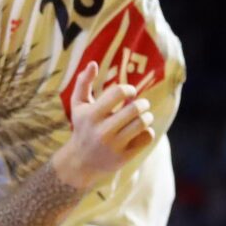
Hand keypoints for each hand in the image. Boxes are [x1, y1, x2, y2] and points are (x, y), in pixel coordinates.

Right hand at [53, 63, 157, 189]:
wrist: (80, 161)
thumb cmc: (82, 126)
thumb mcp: (78, 105)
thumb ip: (83, 82)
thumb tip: (93, 63)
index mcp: (91, 115)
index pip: (119, 92)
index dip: (129, 89)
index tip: (130, 93)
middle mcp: (102, 131)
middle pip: (134, 108)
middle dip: (143, 103)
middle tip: (142, 104)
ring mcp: (114, 145)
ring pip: (142, 124)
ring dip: (147, 116)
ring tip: (144, 116)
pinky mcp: (124, 157)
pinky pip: (146, 138)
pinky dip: (148, 132)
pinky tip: (142, 131)